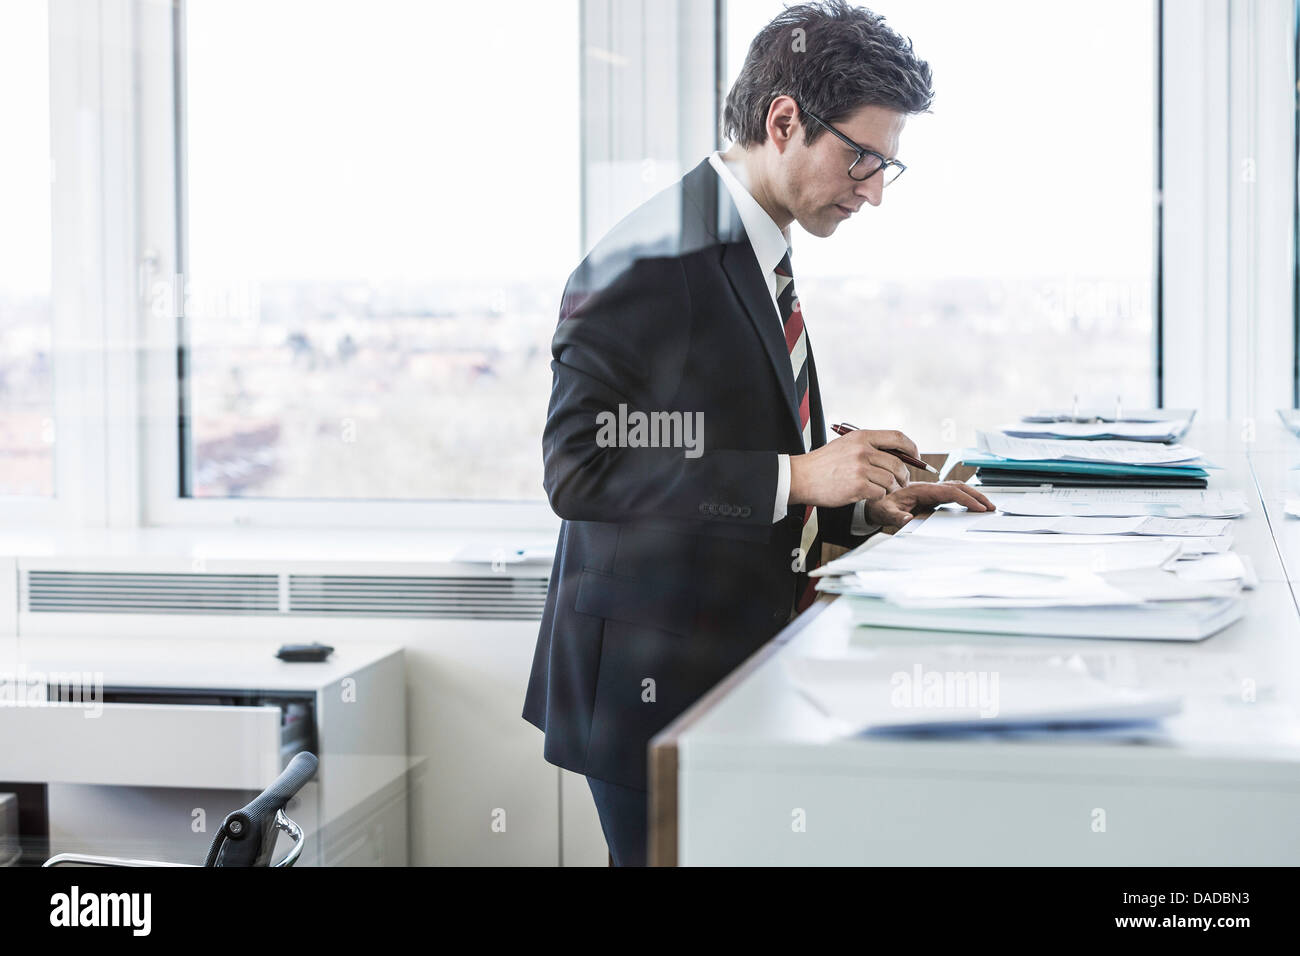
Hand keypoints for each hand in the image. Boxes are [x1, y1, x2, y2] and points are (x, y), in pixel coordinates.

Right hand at [788, 429, 918, 507]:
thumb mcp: (846, 445)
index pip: (897, 437)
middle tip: (901, 482)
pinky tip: (867, 494)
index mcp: (862, 437)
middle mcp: (863, 450)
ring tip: (880, 490)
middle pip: (898, 463)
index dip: (912, 449)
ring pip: (891, 480)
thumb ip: (869, 446)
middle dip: (904, 476)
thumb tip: (898, 453)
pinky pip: (880, 493)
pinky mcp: (857, 486)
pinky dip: (878, 496)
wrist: (801, 477)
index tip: (916, 459)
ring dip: (890, 488)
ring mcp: (860, 468)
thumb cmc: (823, 464)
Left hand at [865, 480, 995, 527]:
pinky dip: (965, 498)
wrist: (874, 502)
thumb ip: (896, 517)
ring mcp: (931, 492)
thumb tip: (908, 520)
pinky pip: (952, 495)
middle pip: (958, 487)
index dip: (966, 499)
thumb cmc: (879, 506)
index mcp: (921, 490)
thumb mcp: (885, 513)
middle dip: (976, 495)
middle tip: (991, 506)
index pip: (949, 492)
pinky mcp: (931, 497)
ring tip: (987, 506)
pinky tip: (973, 507)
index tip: (979, 507)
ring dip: (973, 496)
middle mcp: (928, 488)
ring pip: (957, 489)